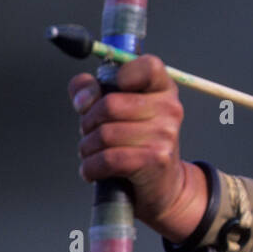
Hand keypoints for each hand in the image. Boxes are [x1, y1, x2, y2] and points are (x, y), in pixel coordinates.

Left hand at [69, 54, 208, 241]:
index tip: (108, 92)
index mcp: (162, 88)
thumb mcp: (115, 111)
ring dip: (88, 148)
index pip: (148, 66)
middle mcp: (169, 108)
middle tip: (90, 134)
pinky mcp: (156, 159)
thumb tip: (83, 98)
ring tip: (91, 154)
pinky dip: (91, 167)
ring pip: (105, 134)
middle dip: (88, 123)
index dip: (121, 75)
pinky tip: (91, 170)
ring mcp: (166, 134)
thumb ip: (91, 90)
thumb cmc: (134, 143)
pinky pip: (109, 159)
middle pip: (110, 105)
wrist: (162, 185)